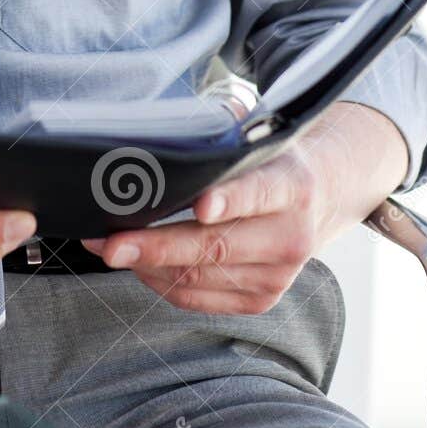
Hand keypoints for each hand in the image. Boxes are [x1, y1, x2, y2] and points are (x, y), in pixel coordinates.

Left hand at [81, 102, 408, 314]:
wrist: (322, 196)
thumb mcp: (260, 137)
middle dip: (156, 247)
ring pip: (198, 278)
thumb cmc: (273, 161)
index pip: (259, 193)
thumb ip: (226, 133)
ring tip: (104, 244)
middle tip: (111, 243)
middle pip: (215, 247)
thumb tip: (174, 128)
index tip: (200, 205)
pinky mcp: (261, 299)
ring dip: (145, 264)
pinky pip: (197, 298)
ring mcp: (277, 275)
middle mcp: (290, 237)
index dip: (230, 200)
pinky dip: (159, 282)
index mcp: (292, 186)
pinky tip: (137, 263)